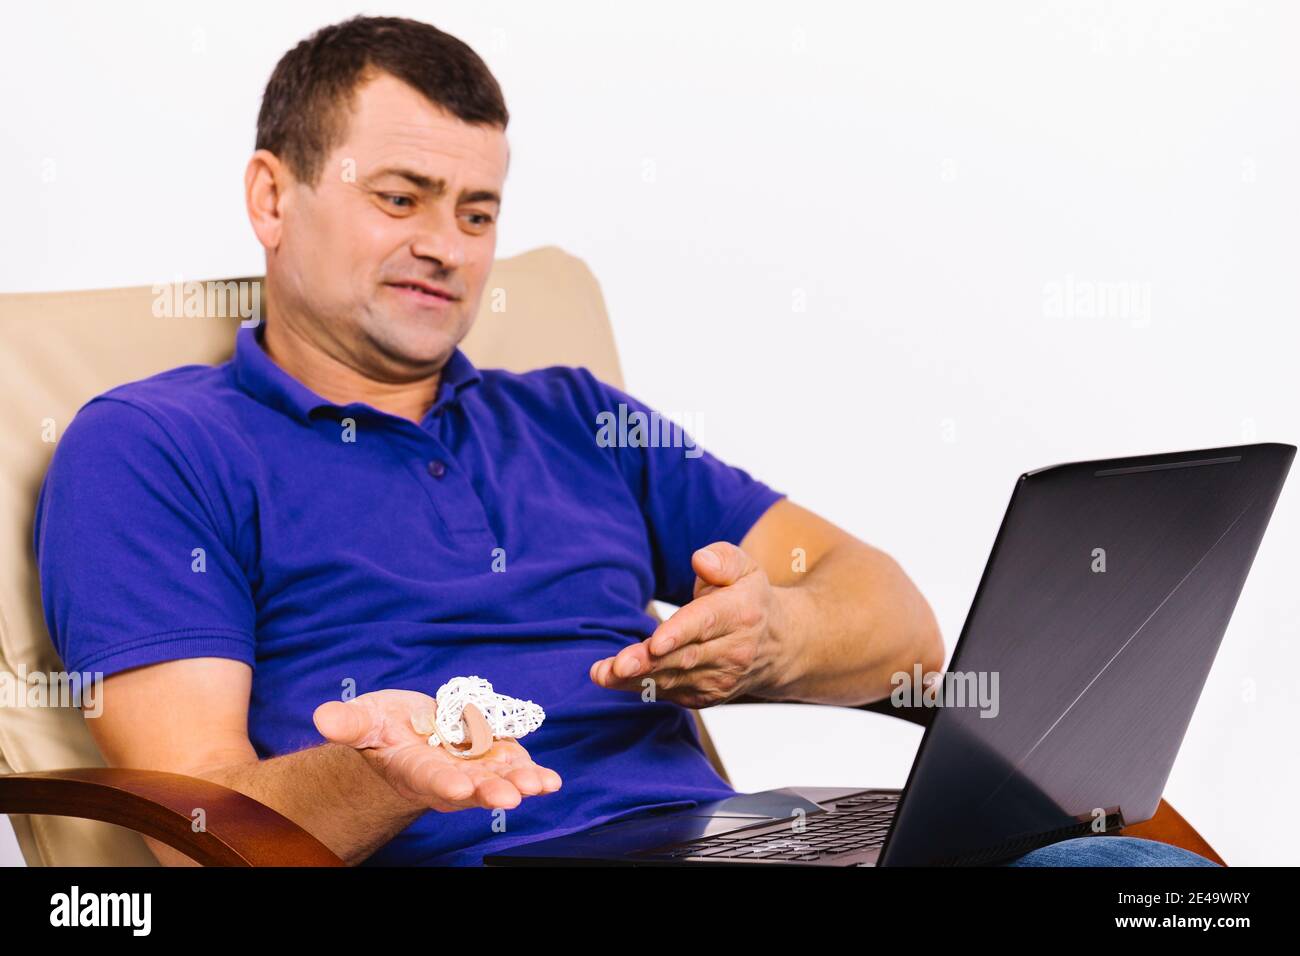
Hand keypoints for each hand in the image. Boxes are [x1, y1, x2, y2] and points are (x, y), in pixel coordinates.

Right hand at [313, 689, 561, 811]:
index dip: (443, 784)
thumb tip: (323, 717)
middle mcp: (447, 777)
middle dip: (490, 792)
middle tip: (509, 797)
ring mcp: (475, 770)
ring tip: (540, 786)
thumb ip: (349, 724)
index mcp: (414, 769)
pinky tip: (552, 780)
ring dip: (520, 784)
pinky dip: (535, 775)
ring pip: (498, 781)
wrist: (411, 734)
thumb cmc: (384, 728)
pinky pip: (517, 769)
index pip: (428, 779)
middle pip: (470, 788)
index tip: (458, 788)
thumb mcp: (364, 720)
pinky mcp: (496, 759)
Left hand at [588, 542, 789, 707]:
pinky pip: (672, 693)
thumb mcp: (746, 568)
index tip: (655, 642)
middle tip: (617, 665)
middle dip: (648, 662)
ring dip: (636, 679)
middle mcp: (734, 651)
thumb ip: (723, 559)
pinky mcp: (708, 696)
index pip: (706, 623)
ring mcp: (721, 678)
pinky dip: (642, 688)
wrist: (779, 646)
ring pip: (674, 679)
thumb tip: (700, 560)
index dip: (679, 633)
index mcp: (740, 614)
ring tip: (601, 674)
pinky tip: (614, 679)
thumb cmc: (749, 598)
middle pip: (685, 657)